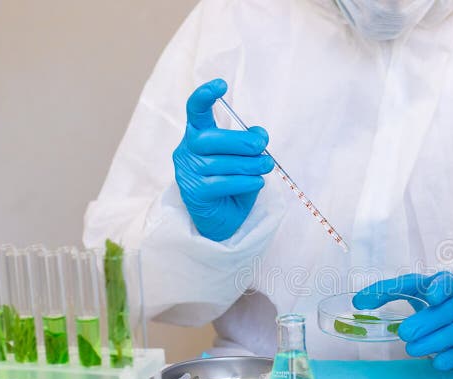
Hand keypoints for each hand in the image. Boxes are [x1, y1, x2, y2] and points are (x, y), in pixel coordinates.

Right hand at [172, 79, 274, 241]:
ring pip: (222, 163)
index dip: (204, 96)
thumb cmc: (232, 182)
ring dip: (251, 165)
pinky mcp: (195, 193)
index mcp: (197, 134)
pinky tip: (256, 182)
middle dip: (242, 142)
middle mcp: (187, 150)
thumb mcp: (243, 158)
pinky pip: (224, 183)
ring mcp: (188, 172)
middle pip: (211, 138)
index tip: (221, 85)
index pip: (195, 111)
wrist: (222, 218)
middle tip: (262, 148)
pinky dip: (246, 181)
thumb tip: (259, 135)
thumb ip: (249, 144)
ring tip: (265, 167)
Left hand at [353, 272, 452, 369]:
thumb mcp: (414, 288)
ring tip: (411, 349)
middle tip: (405, 333)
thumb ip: (386, 291)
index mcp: (445, 284)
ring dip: (433, 342)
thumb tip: (357, 301)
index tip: (431, 296)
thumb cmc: (433, 298)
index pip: (444, 284)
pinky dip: (450, 358)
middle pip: (447, 311)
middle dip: (426, 323)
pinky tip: (436, 362)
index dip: (439, 289)